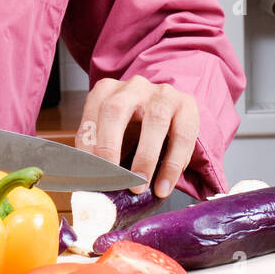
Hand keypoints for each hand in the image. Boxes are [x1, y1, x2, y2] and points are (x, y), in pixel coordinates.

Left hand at [77, 75, 198, 197]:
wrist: (170, 116)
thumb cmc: (134, 130)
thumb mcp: (112, 136)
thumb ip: (99, 153)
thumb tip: (88, 186)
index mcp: (106, 90)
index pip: (91, 114)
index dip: (88, 145)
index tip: (88, 175)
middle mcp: (133, 86)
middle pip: (115, 109)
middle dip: (109, 146)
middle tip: (110, 179)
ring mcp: (162, 93)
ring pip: (154, 120)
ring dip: (145, 158)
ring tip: (139, 187)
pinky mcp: (187, 105)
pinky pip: (182, 136)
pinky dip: (172, 165)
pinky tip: (163, 186)